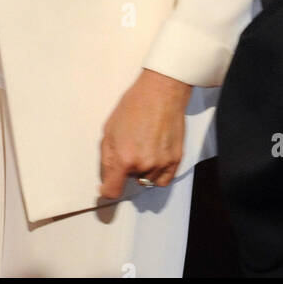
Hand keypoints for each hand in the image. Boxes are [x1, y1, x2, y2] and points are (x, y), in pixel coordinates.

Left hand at [98, 68, 191, 200]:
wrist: (162, 92)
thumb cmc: (134, 105)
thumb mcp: (109, 129)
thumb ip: (107, 158)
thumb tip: (106, 180)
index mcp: (124, 158)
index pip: (113, 191)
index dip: (107, 191)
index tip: (107, 187)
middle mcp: (143, 165)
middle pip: (130, 181)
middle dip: (127, 169)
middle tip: (131, 146)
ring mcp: (161, 163)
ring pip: (147, 180)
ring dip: (144, 169)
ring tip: (146, 145)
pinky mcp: (176, 159)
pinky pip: (164, 180)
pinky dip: (158, 174)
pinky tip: (155, 157)